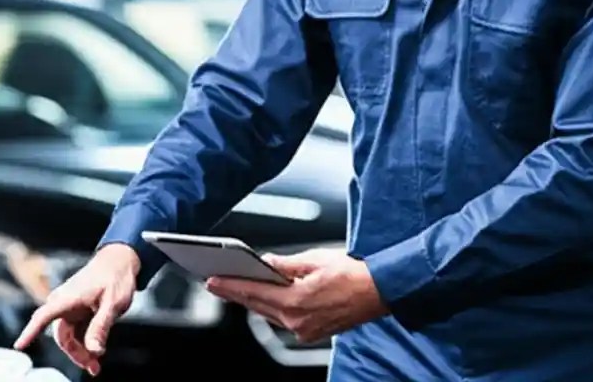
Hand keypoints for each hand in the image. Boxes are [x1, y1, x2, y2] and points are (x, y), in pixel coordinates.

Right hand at [13, 243, 138, 376]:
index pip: (44, 316)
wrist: (120, 260)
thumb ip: (101, 326)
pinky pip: (75, 332)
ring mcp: (70, 307)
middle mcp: (64, 303)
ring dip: (80, 351)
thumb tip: (94, 349)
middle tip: (93, 366)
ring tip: (95, 363)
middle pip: (62, 336)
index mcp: (68, 298)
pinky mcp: (77, 311)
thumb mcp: (113, 303)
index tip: (19, 345)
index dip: (30, 331)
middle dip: (75, 354)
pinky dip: (84, 343)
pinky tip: (95, 351)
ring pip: (69, 336)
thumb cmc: (116, 276)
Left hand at [205, 247, 386, 343]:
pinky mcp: (312, 332)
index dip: (230, 285)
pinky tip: (266, 297)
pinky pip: (283, 319)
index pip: (254, 292)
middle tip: (216, 283)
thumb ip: (286, 264)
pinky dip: (272, 307)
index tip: (212, 280)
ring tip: (237, 287)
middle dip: (236, 293)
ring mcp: (305, 329)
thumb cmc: (353, 273)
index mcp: (297, 300)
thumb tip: (265, 262)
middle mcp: (298, 320)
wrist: (380, 292)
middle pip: (257, 306)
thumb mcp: (316, 259)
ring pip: (269, 314)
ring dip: (253, 301)